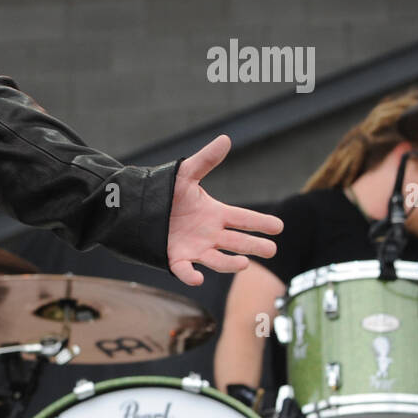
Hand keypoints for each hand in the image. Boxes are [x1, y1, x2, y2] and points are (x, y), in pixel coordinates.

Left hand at [167, 134, 281, 285]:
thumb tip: (225, 139)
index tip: (279, 227)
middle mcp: (209, 234)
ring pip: (217, 259)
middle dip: (255, 246)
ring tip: (244, 264)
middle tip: (272, 250)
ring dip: (230, 263)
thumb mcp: (185, 174)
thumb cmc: (166, 191)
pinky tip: (198, 279)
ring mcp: (194, 248)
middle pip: (237, 242)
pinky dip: (191, 276)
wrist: (139, 207)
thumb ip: (206, 160)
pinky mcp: (175, 258)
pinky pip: (185, 270)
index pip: (244, 219)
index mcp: (216, 214)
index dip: (261, 223)